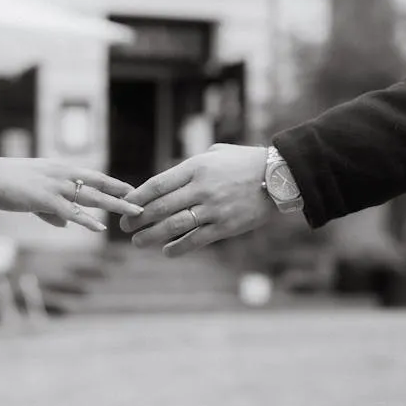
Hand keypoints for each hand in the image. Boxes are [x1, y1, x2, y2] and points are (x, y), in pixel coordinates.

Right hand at [0, 157, 143, 231]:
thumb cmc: (5, 184)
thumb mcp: (32, 194)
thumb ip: (51, 209)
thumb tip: (66, 223)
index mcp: (59, 169)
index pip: (92, 175)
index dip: (112, 183)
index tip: (130, 189)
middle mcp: (62, 174)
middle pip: (99, 183)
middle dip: (122, 193)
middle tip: (142, 200)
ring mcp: (54, 185)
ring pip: (92, 197)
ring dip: (115, 205)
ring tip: (134, 213)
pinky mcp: (44, 199)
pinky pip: (71, 211)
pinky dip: (86, 219)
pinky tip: (100, 227)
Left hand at [120, 144, 276, 256]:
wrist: (280, 177)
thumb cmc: (244, 162)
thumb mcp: (215, 153)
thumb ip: (190, 166)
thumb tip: (167, 181)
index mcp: (196, 167)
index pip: (158, 184)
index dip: (137, 197)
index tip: (125, 205)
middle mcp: (202, 188)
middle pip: (160, 207)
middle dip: (138, 219)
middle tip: (125, 227)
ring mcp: (214, 209)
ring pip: (174, 226)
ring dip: (152, 236)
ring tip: (138, 241)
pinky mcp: (226, 226)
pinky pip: (196, 240)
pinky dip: (178, 248)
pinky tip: (166, 251)